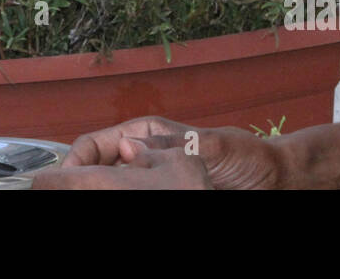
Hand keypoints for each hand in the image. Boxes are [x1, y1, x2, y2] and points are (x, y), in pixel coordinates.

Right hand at [31, 115, 277, 189]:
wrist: (273, 179)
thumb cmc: (246, 155)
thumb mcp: (210, 146)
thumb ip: (170, 146)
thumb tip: (127, 147)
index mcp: (145, 132)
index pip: (94, 143)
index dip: (75, 160)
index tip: (66, 182)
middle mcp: (142, 154)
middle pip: (97, 168)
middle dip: (82, 182)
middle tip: (74, 196)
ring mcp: (151, 178)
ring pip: (112, 186)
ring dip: (102, 193)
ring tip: (94, 200)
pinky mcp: (162, 194)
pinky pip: (133, 197)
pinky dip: (119, 201)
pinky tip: (116, 208)